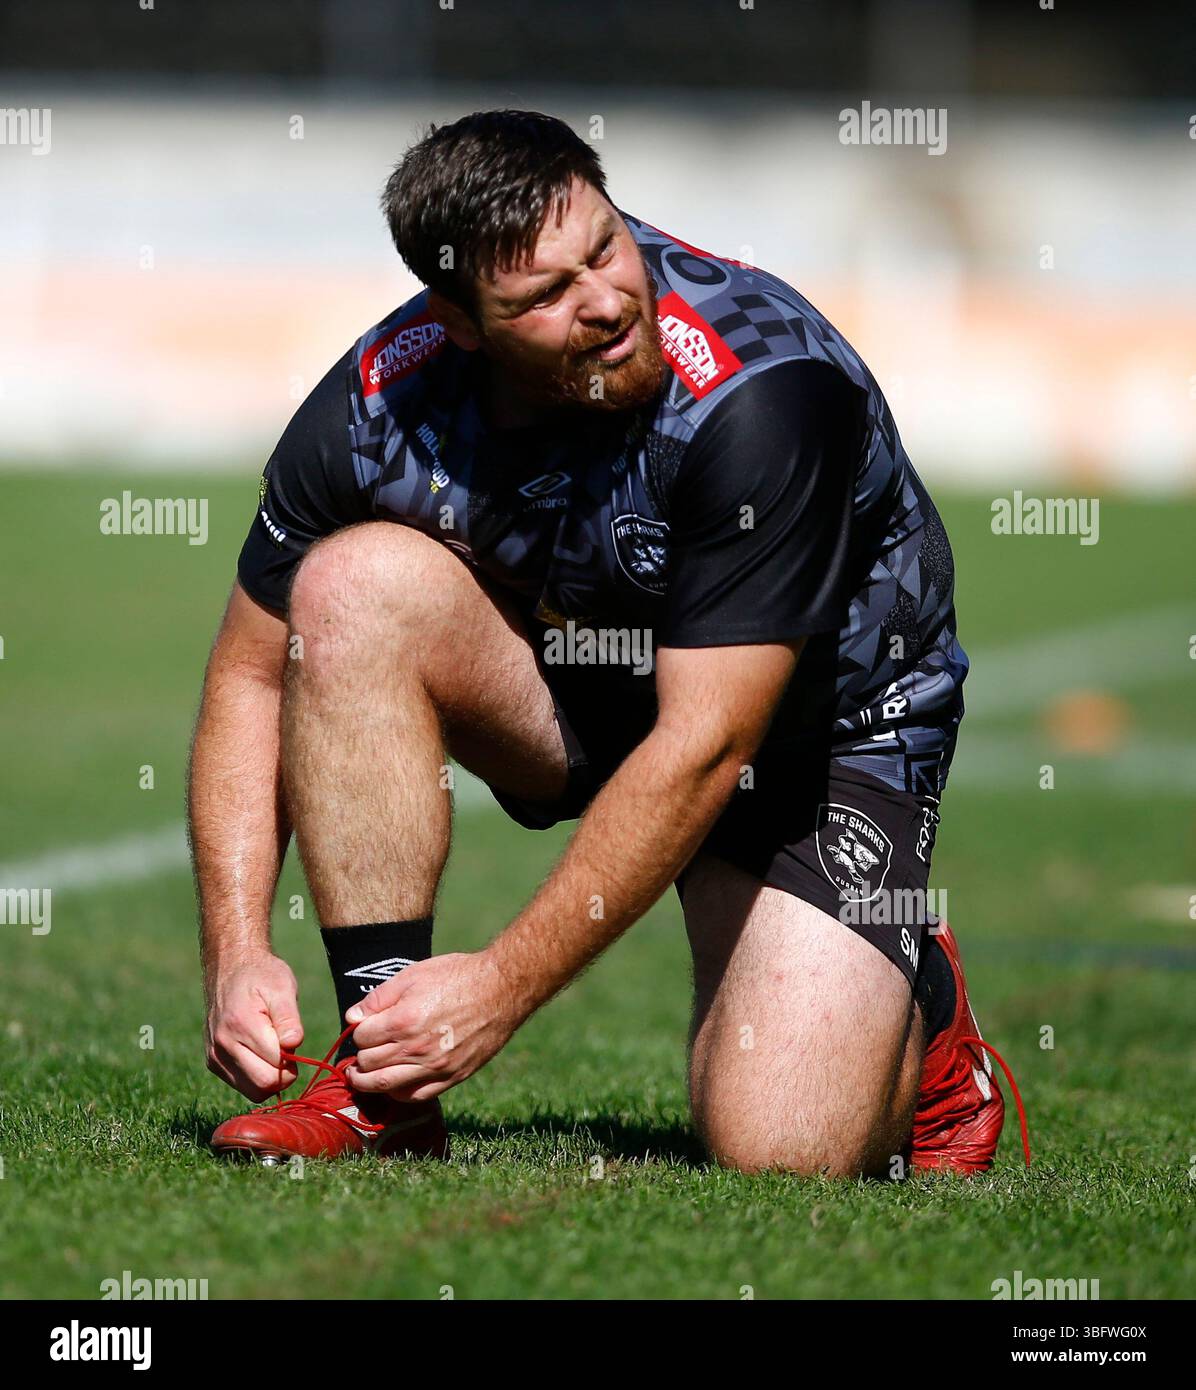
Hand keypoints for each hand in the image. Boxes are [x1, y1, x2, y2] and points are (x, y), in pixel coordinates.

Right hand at [205, 952, 303, 1099]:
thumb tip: (293, 1044)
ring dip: (270, 1076)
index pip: (276, 1067)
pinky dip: (256, 1076)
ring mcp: (215, 1057)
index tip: (291, 1039)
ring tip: (272, 1047)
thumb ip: (288, 1018)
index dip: (292, 1058)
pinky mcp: (212, 1063)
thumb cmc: (261, 975)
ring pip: (253, 1091)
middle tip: (286, 1047)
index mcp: (241, 1025)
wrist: (230, 967)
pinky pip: (242, 1085)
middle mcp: (222, 1045)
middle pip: (264, 1085)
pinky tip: (259, 1051)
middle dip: (283, 1073)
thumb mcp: (282, 987)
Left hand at [345, 950, 524, 1101]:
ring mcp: (434, 1066)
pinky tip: (394, 1084)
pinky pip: (415, 1095)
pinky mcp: (452, 1076)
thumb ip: (379, 998)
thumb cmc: (458, 976)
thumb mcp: (414, 975)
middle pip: (369, 1064)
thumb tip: (352, 1018)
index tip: (364, 1028)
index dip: (358, 1032)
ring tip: (361, 1076)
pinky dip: (398, 1093)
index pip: (362, 1038)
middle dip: (359, 1057)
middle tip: (359, 1053)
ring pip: (385, 1085)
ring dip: (367, 1082)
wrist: (501, 989)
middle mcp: (416, 1048)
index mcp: (403, 1020)